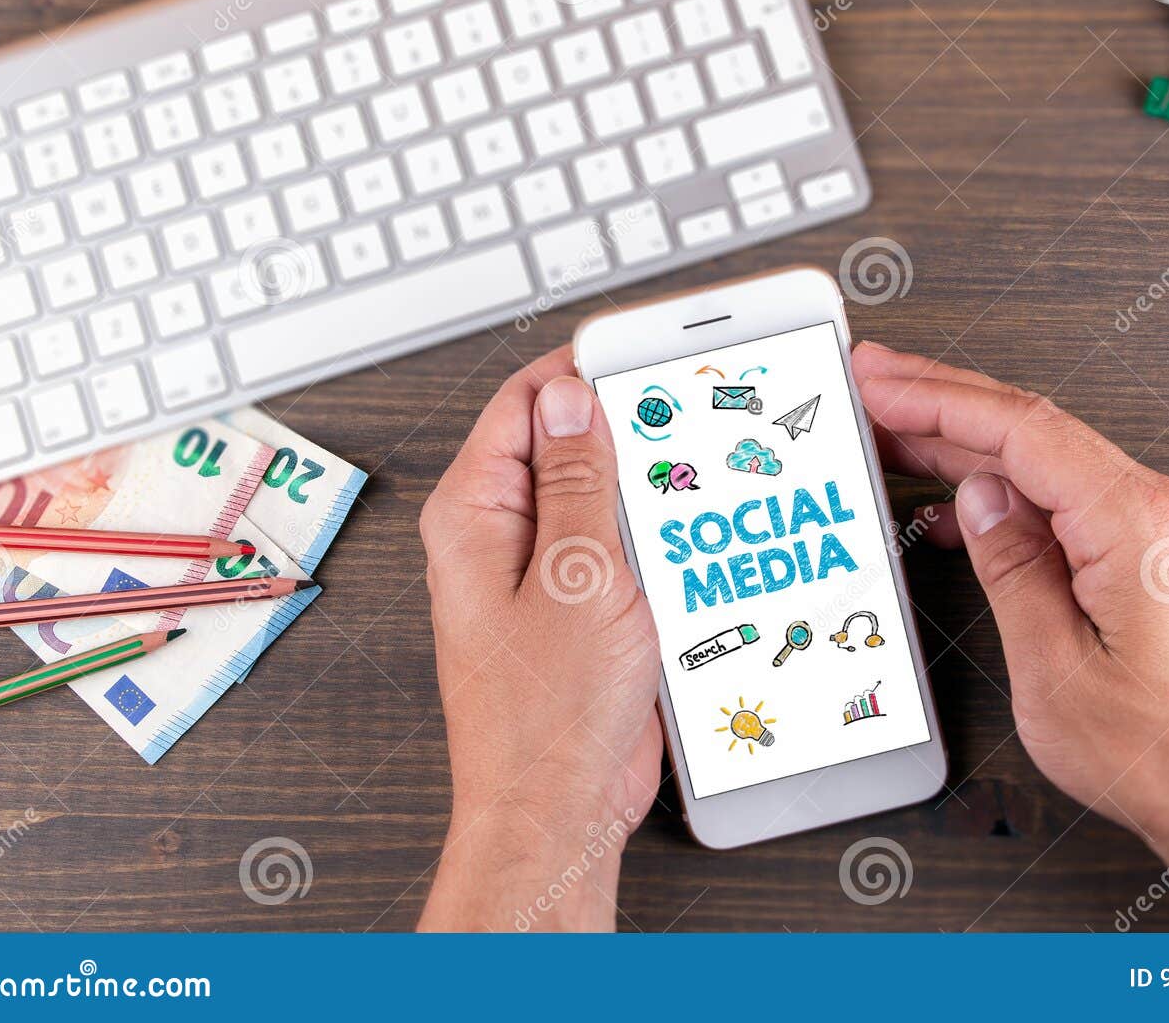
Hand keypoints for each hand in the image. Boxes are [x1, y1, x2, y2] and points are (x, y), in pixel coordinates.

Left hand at [417, 346, 661, 931]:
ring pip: (597, 497)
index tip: (643, 358)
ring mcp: (537, 572)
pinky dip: (652, 541)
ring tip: (694, 490)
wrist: (558, 809)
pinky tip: (689, 546)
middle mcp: (497, 537)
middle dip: (627, 436)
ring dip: (645, 494)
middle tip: (686, 429)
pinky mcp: (574, 606)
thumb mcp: (577, 579)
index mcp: (474, 516)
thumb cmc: (546, 720)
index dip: (584, 373)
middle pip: (562, 445)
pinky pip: (614, 548)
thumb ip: (577, 483)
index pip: (523, 403)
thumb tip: (571, 398)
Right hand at [852, 341, 1168, 930]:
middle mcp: (1152, 509)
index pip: (1020, 431)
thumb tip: (977, 495)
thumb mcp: (1053, 669)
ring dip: (966, 440)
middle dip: (942, 399)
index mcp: (1132, 523)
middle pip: (1031, 427)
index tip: (878, 385)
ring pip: (1044, 457)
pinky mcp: (1146, 552)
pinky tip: (952, 502)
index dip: (938, 399)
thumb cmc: (1158, 753)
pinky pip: (1063, 496)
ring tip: (893, 431)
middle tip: (872, 379)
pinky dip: (1001, 487)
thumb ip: (1012, 568)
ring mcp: (1154, 527)